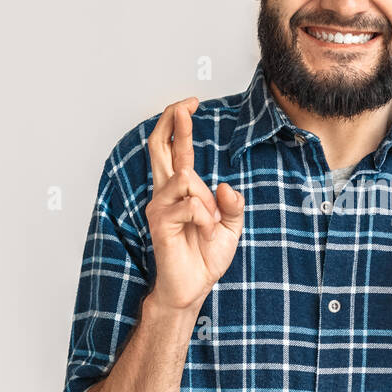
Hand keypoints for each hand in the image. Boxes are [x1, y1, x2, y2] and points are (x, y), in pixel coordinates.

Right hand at [143, 98, 244, 310]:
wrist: (193, 287)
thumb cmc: (205, 257)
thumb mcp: (230, 227)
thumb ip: (232, 205)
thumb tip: (225, 185)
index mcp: (181, 190)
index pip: (174, 148)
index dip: (178, 122)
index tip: (191, 103)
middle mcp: (165, 193)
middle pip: (159, 146)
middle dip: (172, 121)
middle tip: (186, 105)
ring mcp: (160, 206)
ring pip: (185, 177)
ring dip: (207, 199)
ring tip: (210, 224)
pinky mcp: (160, 223)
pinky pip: (190, 205)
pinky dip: (206, 219)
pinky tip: (205, 234)